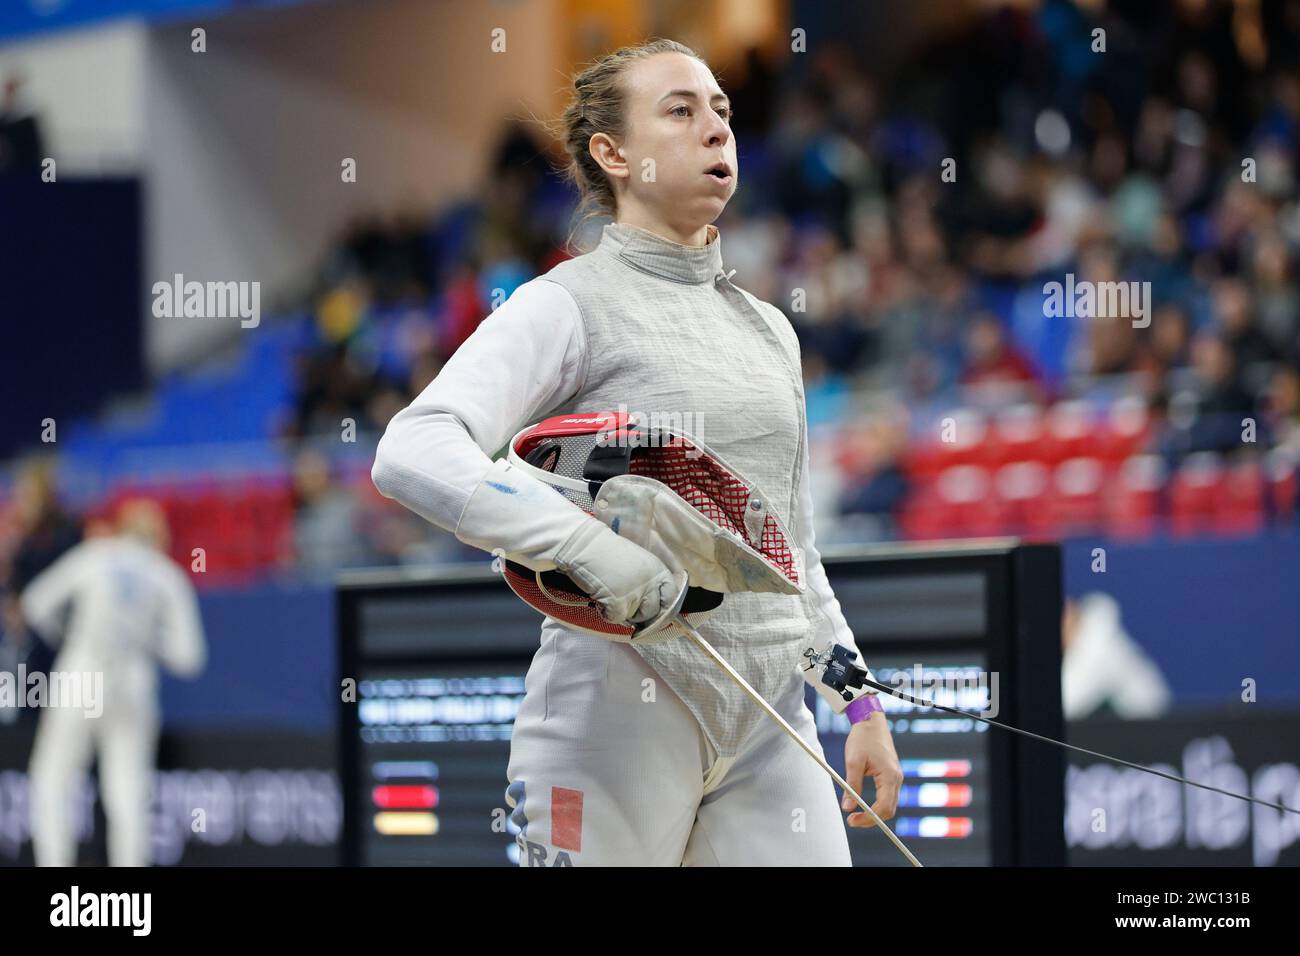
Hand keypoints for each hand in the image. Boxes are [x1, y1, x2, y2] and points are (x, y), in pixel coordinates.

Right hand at [555, 519, 677, 627]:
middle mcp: (650, 582)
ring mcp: (635, 593)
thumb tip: (654, 606)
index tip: (655, 612)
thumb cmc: (609, 552)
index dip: (664, 607)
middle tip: (626, 607)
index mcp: (658, 570)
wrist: (586, 546)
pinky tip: (600, 599)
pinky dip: (606, 613)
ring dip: (622, 612)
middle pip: (653, 612)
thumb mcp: (640, 561)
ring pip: (634, 617)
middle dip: (641, 615)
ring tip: (610, 596)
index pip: (671, 596)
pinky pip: (616, 618)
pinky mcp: (618, 602)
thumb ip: (650, 580)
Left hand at [840, 707, 901, 827]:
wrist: (871, 721)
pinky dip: (878, 804)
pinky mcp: (892, 774)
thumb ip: (852, 786)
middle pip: (889, 810)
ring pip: (890, 804)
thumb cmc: (863, 738)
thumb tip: (847, 807)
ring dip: (875, 813)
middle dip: (872, 819)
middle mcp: (897, 778)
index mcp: (889, 776)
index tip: (851, 820)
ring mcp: (896, 777)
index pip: (883, 807)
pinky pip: (888, 796)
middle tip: (852, 821)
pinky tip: (864, 804)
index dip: (868, 818)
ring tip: (856, 814)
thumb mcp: (853, 762)